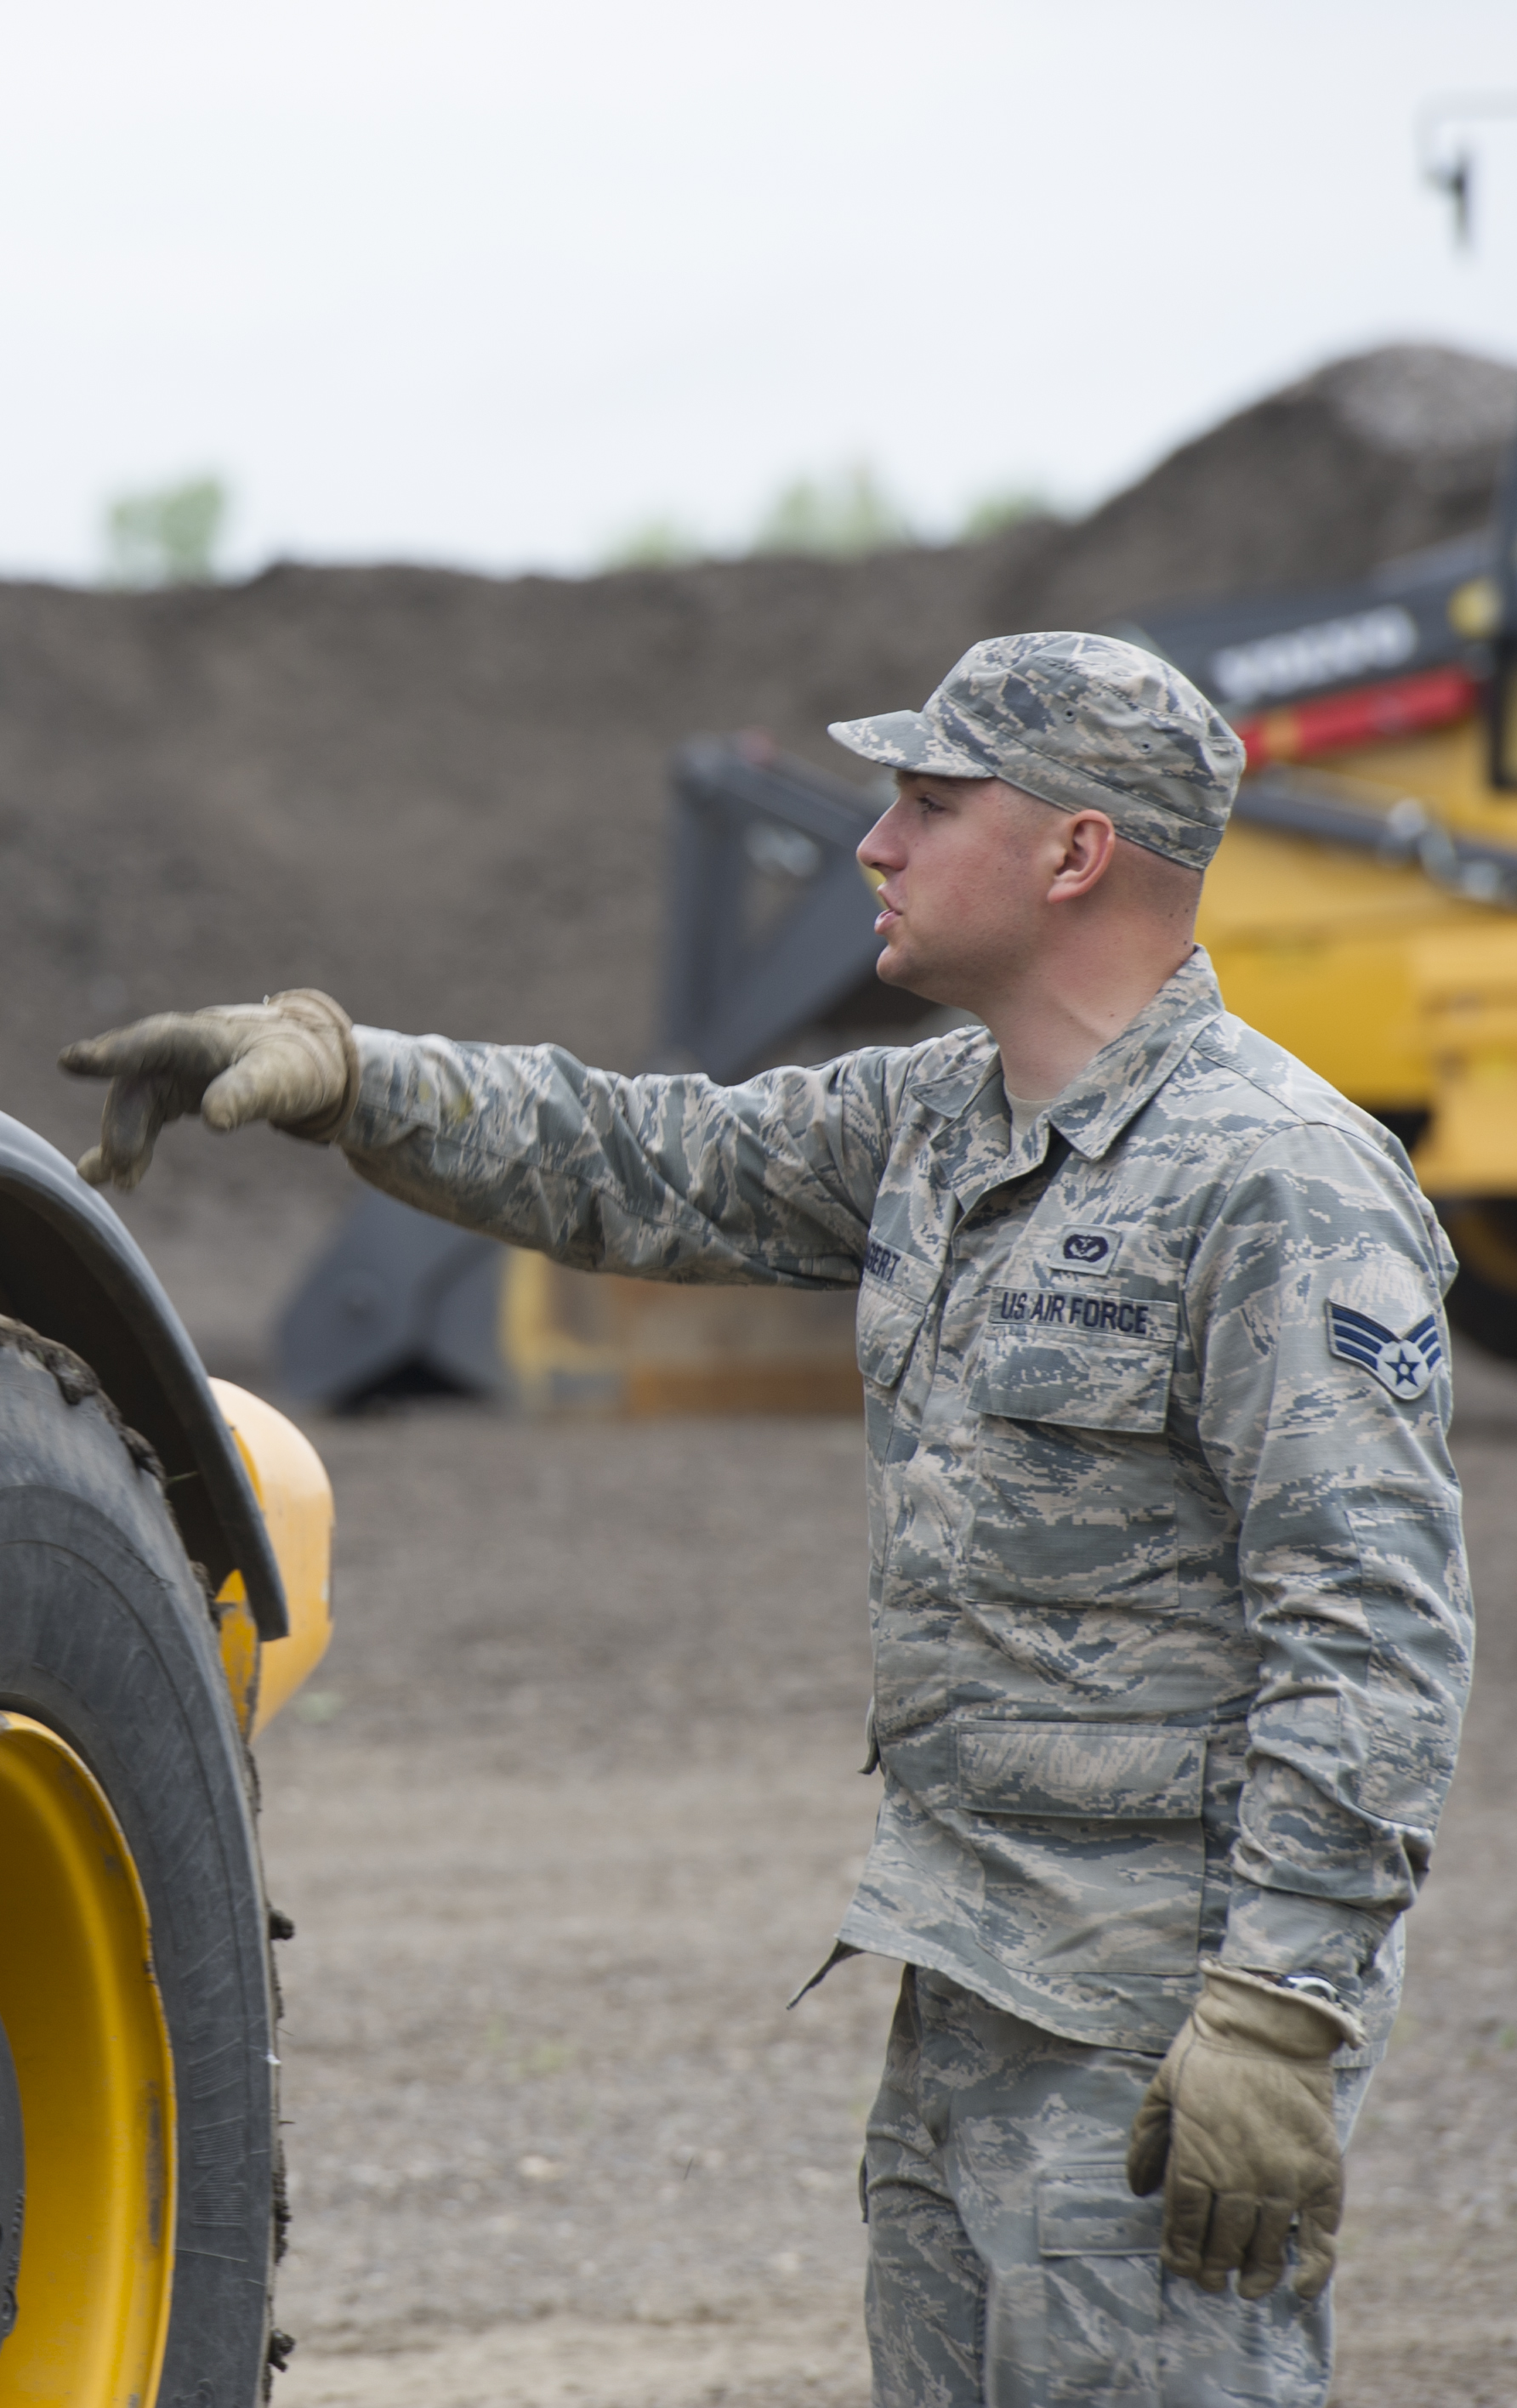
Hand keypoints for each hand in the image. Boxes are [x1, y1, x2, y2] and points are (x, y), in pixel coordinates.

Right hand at [59, 989, 357, 1190]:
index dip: (112, 1053)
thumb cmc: (294, 1063)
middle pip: (137, 1085)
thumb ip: (248, 1094)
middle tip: (121, 1168)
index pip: (151, 1041)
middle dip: (122, 1125)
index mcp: (201, 1035)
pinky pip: (142, 1121)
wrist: (304, 1062)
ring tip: (109, 1180)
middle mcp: (176, 1050)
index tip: (70, 1061)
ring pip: (134, 1106)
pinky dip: (129, 1147)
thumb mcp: (281, 1078)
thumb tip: (213, 1120)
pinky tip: (111, 1177)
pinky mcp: (171, 1095)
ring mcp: (170, 1072)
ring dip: (120, 1141)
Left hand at [1126, 1966, 1361, 2300]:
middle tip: (1210, 2280)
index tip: (1179, 2264)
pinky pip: (1320, 2237)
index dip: (1180, 2252)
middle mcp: (1240, 2179)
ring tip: (1247, 2287)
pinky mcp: (1320, 2175)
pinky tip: (1300, 2287)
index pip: (1185, 2226)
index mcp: (1196, 2160)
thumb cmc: (1209, 2051)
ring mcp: (1283, 2180)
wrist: (1269, 2023)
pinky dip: (1313, 2270)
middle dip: (1213, 2268)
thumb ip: (1146, 2140)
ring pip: (1267, 2247)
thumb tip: (1138, 2188)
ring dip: (1255, 2274)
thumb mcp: (1163, 2087)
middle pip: (1224, 2244)